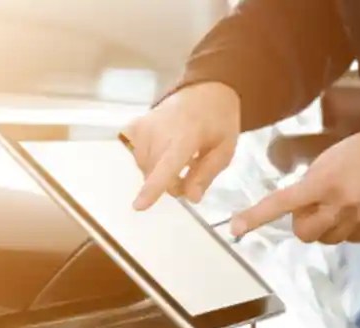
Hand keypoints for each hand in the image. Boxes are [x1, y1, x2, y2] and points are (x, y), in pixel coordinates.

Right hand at [125, 82, 241, 209]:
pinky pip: (136, 156)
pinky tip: (163, 152)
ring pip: (144, 168)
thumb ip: (206, 174)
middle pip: (154, 174)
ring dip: (159, 172)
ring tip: (178, 157)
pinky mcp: (134, 126)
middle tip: (190, 171)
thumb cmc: (218, 121)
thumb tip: (190, 198)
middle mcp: (158, 131)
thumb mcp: (224, 150)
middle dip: (171, 182)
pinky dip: (149, 161)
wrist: (205, 89)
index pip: (166, 167)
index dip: (152, 188)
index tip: (138, 206)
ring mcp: (143, 127)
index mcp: (185, 136)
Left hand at [230, 128, 359, 243]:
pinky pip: (349, 239)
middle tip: (312, 207)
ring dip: (325, 227)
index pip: (281, 203)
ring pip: (326, 240)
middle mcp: (339, 205)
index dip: (256, 217)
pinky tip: (358, 209)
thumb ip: (310, 184)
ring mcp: (358, 219)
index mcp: (322, 182)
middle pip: (303, 233)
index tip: (235, 228)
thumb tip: (298, 207)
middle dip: (302, 223)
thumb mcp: (328, 159)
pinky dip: (347, 229)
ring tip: (339, 205)